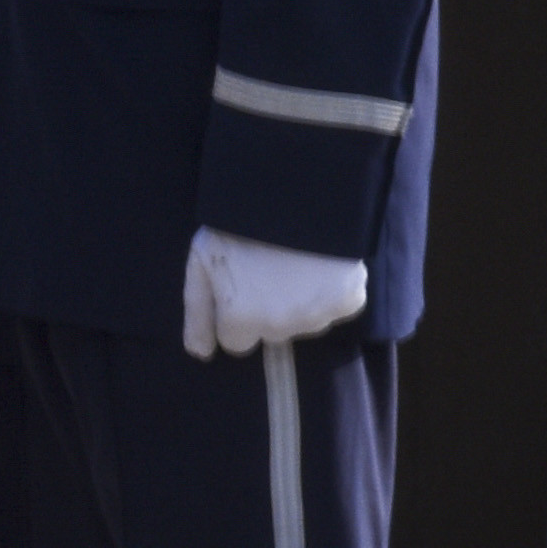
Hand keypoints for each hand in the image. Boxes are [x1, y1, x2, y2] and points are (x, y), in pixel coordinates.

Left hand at [182, 227, 371, 356]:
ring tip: (291, 262)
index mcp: (242, 320)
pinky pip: (336, 306)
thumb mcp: (201, 263)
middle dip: (266, 309)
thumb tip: (200, 353)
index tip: (238, 290)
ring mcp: (318, 317)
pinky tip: (318, 264)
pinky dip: (329, 290)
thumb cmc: (237, 226)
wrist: (293, 194)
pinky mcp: (349, 302)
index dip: (234, 316)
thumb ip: (197, 313)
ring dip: (298, 300)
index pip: (236, 343)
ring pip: (303, 321)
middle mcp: (281, 327)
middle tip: (264, 269)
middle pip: (270, 332)